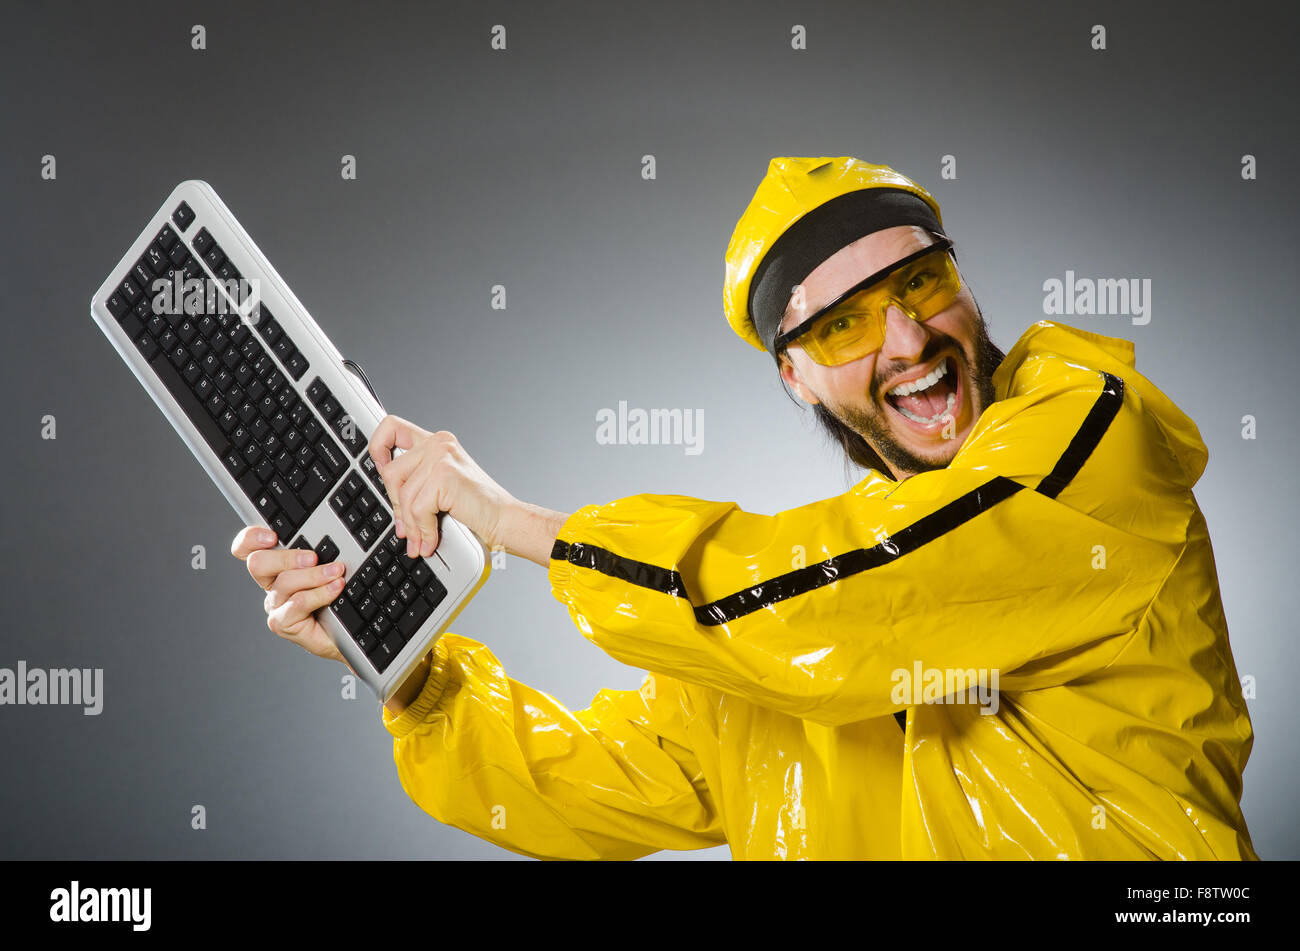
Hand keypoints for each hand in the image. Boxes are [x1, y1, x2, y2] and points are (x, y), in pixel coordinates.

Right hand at [230, 526, 349, 665]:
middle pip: (257, 563)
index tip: (272, 535)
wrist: (348, 631)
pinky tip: (335, 588)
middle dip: (287, 557)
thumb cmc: (337, 598)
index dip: (251, 538)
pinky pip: (298, 603)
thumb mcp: (328, 566)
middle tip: (313, 558)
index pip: (248, 548)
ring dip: (315, 575)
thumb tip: (325, 537)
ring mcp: (275, 605)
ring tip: (336, 573)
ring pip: (284, 582)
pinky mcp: (282, 623)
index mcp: (275, 566)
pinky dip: (320, 593)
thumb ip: (319, 551)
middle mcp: (271, 585)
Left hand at [368, 416, 514, 558]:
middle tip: (405, 527)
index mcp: (437, 441)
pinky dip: (423, 530)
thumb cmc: (479, 507)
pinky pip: (416, 509)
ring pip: (403, 495)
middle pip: (390, 471)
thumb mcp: (443, 486)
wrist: (505, 520)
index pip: (391, 426)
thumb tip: (389, 495)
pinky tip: (431, 539)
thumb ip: (418, 480)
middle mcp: (439, 443)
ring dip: (410, 525)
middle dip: (396, 505)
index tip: (380, 468)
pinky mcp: (444, 476)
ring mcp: (442, 457)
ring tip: (420, 540)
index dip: (377, 446)